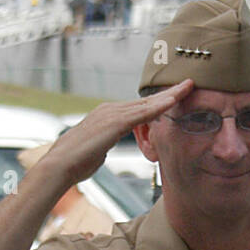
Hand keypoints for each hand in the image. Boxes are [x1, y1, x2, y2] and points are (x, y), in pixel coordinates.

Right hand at [36, 81, 193, 187]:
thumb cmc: (76, 163)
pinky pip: (143, 113)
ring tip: (189, 86)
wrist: (59, 166)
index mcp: (107, 115)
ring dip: (170, 95)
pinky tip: (174, 100)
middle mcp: (110, 109)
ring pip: (147, 103)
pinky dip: (160, 106)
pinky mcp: (115, 123)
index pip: (139, 106)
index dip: (159, 100)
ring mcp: (112, 114)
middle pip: (146, 100)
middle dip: (169, 92)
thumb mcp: (97, 150)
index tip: (175, 96)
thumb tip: (106, 148)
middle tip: (189, 83)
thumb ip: (105, 144)